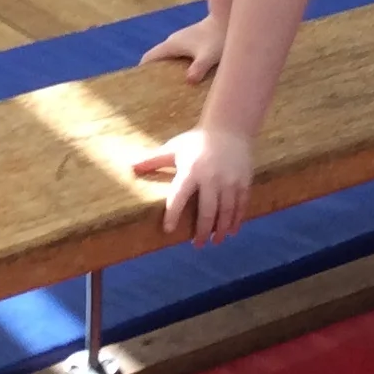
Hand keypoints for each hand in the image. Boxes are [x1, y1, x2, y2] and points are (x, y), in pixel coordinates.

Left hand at [132, 127, 253, 240]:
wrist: (229, 127)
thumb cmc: (197, 140)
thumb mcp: (174, 148)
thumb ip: (153, 160)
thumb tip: (130, 167)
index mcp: (191, 170)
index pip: (179, 196)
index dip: (173, 214)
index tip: (168, 230)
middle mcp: (211, 177)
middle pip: (207, 211)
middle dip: (202, 231)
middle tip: (197, 245)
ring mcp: (230, 180)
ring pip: (226, 211)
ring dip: (221, 229)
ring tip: (215, 242)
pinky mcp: (243, 181)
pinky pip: (241, 205)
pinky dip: (236, 221)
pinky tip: (231, 231)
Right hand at [139, 17, 222, 83]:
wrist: (229, 18)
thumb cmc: (218, 38)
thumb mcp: (208, 56)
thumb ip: (198, 68)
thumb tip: (189, 81)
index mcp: (172, 45)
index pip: (149, 57)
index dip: (142, 71)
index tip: (141, 86)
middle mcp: (173, 41)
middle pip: (157, 58)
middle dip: (155, 73)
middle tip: (157, 93)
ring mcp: (182, 39)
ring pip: (169, 56)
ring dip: (167, 69)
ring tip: (172, 88)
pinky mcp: (192, 39)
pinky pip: (178, 55)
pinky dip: (177, 65)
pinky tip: (187, 77)